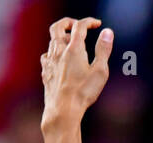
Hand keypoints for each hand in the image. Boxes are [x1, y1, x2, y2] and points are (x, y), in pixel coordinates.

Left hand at [41, 17, 112, 131]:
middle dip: (68, 22)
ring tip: (70, 43)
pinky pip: (46, 56)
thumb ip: (103, 50)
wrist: (62, 110)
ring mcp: (49, 62)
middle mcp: (59, 52)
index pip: (80, 26)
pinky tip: (58, 60)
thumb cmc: (83, 93)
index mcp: (74, 49)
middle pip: (58, 27)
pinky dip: (53, 53)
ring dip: (61, 38)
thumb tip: (107, 32)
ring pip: (52, 41)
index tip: (97, 24)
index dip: (89, 22)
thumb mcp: (100, 71)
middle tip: (76, 25)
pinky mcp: (45, 73)